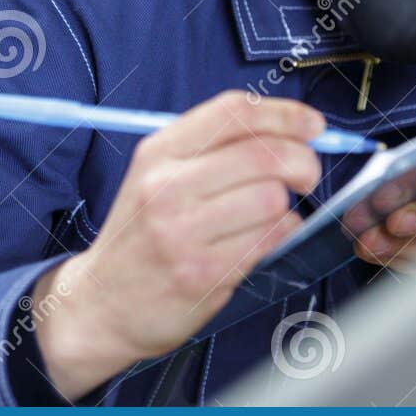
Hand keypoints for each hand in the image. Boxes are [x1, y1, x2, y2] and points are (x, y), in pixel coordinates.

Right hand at [34, 91, 324, 398]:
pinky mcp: (202, 273)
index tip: (313, 125)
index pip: (235, 112)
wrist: (102, 302)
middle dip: (302, 161)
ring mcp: (182, 232)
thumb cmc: (142, 234)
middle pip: (263, 153)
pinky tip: (260, 239)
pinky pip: (268, 240)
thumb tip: (293, 130)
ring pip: (272, 198)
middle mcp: (166, 186)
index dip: (286, 114)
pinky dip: (278, 236)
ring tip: (269, 215)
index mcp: (159, 151)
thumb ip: (215, 147)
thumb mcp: (159, 174)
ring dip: (286, 207)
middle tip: (306, 174)